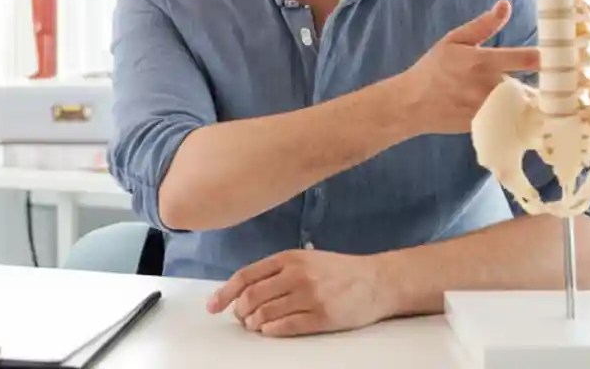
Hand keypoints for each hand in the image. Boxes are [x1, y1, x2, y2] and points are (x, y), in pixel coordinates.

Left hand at [205, 249, 392, 336]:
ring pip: (266, 313)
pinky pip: (287, 327)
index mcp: (290, 258)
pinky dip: (271, 331)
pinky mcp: (322, 316)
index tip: (213, 306)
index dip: (225, 292)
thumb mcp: (306, 259)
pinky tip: (268, 331)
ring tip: (255, 325)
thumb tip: (244, 291)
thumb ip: (277, 271)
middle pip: (252, 296)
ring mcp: (310, 296)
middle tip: (241, 318)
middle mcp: (297, 275)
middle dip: (240, 311)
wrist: (377, 281)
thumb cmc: (339, 271)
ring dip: (255, 323)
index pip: (247, 275)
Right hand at [396, 0, 539, 133]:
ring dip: (531, 100)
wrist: (411, 104)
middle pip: (533, 85)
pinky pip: (511, 120)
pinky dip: (517, 115)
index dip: (551, 57)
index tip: (563, 56)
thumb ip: (483, 25)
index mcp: (483, 61)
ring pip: (524, 105)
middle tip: (553, 80)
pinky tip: (517, 111)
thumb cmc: (433, 69)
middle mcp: (489, 86)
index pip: (529, 58)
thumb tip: (506, 4)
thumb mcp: (453, 40)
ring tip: (536, 97)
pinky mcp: (486, 125)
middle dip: (542, 84)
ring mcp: (488, 109)